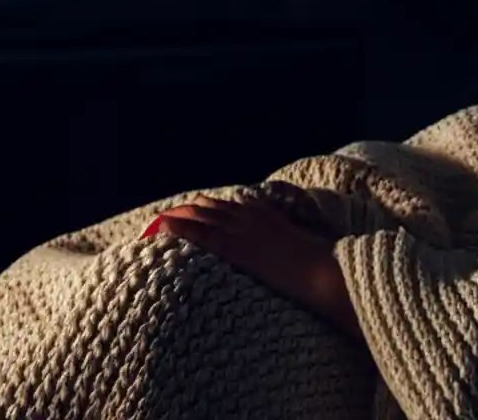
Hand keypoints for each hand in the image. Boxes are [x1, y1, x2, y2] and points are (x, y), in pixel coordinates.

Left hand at [149, 194, 363, 342]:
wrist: (323, 271)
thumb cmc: (316, 266)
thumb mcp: (296, 248)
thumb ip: (279, 245)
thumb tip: (273, 256)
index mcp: (263, 214)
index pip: (223, 205)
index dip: (201, 209)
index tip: (186, 213)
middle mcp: (248, 215)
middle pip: (206, 206)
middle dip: (182, 212)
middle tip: (162, 220)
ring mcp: (240, 229)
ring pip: (197, 215)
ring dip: (174, 217)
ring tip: (154, 224)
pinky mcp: (235, 246)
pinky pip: (199, 232)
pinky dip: (177, 227)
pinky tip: (160, 226)